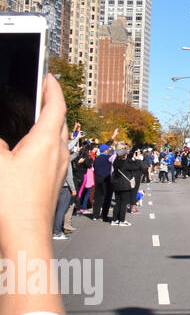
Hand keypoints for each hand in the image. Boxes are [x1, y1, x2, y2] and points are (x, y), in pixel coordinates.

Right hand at [0, 75, 68, 314]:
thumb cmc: (11, 205)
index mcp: (46, 142)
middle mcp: (57, 154)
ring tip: (29, 118)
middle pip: (58, 121)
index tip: (47, 74)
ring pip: (54, 140)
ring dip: (45, 125)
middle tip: (38, 93)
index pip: (55, 105)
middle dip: (49, 105)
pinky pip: (48, 156)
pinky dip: (39, 145)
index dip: (51, 87)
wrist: (23, 240)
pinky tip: (24, 152)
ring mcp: (56, 170)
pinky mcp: (50, 184)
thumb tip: (2, 135)